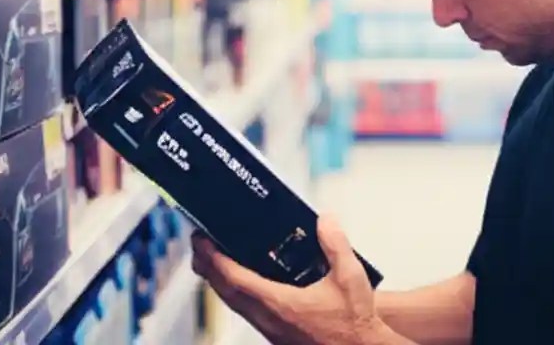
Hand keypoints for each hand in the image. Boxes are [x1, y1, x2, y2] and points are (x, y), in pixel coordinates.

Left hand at [192, 216, 393, 344]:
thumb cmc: (354, 323)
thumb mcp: (350, 276)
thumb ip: (335, 244)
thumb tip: (325, 220)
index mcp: (280, 304)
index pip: (234, 279)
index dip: (214, 259)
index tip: (202, 241)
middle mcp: (268, 320)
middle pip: (225, 292)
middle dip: (207, 267)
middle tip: (199, 244)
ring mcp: (270, 330)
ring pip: (233, 305)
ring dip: (219, 281)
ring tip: (213, 260)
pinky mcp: (276, 335)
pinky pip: (245, 312)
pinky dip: (234, 293)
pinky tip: (241, 283)